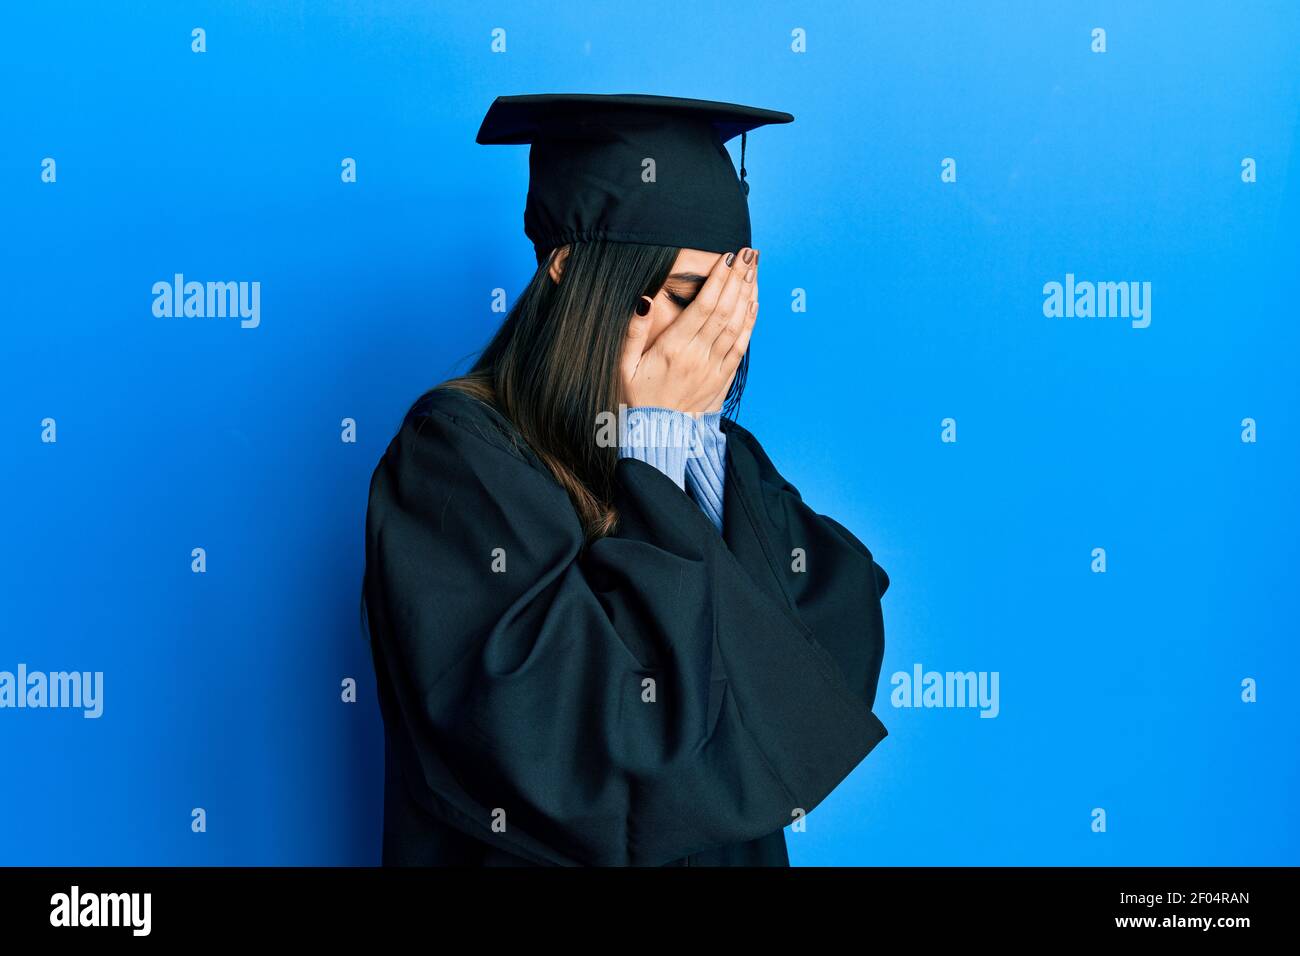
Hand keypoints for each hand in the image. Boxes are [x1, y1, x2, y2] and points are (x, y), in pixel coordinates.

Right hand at [621, 248, 758, 415]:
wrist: (656, 436)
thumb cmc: (635, 398)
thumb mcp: (623, 365)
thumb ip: (633, 332)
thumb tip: (644, 300)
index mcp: (673, 349)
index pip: (703, 306)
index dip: (718, 279)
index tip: (728, 257)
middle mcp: (698, 357)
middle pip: (725, 310)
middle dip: (738, 278)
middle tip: (749, 253)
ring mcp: (713, 369)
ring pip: (738, 326)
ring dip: (748, 295)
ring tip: (756, 269)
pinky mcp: (722, 380)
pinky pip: (741, 346)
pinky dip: (750, 322)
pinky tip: (754, 302)